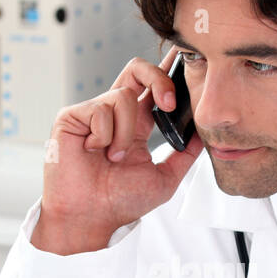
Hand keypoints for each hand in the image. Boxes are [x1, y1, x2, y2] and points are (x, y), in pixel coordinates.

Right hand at [36, 47, 205, 248]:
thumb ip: (184, 155)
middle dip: (159, 79)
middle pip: (137, 70)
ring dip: (126, 133)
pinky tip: (93, 152)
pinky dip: (104, 136)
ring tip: (114, 158)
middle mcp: (115, 114)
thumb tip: (204, 135)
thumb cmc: (120, 203)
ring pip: (124, 96)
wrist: (90, 218)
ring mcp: (93, 113)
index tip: (186, 59)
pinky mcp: (72, 117)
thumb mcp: (164, 179)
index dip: (168, 70)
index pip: (153, 87)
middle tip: (169, 104)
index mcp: (136, 125)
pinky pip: (101, 110)